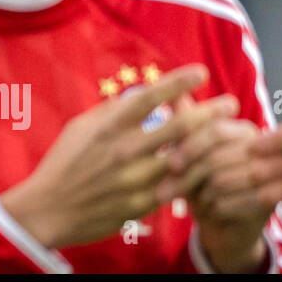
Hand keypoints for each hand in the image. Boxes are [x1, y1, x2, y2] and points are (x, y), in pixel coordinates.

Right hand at [0, 65, 236, 249]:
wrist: (50, 208)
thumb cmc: (63, 163)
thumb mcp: (79, 128)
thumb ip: (110, 112)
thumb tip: (135, 97)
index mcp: (109, 127)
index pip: (150, 98)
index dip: (178, 83)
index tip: (200, 72)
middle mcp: (126, 149)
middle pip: (178, 126)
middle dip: (210, 113)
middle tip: (231, 103)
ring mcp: (137, 178)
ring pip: (187, 158)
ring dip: (212, 144)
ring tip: (231, 133)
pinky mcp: (143, 203)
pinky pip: (179, 186)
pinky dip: (198, 174)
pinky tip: (213, 165)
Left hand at [162, 96, 268, 271]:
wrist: (224, 222)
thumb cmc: (200, 180)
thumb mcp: (187, 151)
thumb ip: (183, 122)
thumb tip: (170, 89)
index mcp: (242, 130)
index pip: (215, 129)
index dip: (190, 147)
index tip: (169, 164)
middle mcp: (263, 149)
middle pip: (218, 156)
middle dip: (188, 174)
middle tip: (164, 190)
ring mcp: (272, 176)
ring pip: (222, 180)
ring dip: (198, 192)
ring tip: (185, 199)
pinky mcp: (272, 202)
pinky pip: (232, 203)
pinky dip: (214, 207)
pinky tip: (209, 210)